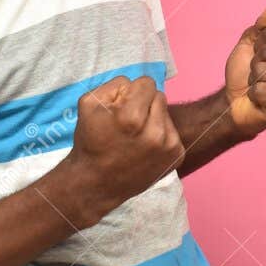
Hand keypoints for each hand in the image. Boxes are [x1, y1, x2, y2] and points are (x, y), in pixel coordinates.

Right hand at [66, 74, 183, 213]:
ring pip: (166, 113)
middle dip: (144, 104)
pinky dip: (160, 135)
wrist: (97, 183)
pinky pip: (172, 131)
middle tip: (129, 123)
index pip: (146, 83)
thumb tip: (135, 83)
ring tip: (136, 135)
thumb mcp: (89, 104)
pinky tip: (145, 147)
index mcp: (132, 117)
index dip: (132, 92)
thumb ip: (115, 85)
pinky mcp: (177, 156)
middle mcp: (155, 132)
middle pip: (159, 96)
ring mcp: (169, 146)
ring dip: (153, 119)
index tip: (122, 107)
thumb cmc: (91, 141)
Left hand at [224, 4, 265, 136]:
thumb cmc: (247, 70)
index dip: (258, 44)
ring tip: (260, 84)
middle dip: (256, 62)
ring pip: (265, 71)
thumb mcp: (251, 42)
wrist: (235, 99)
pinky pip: (262, 91)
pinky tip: (261, 98)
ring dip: (255, 79)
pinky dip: (255, 94)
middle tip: (259, 72)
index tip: (260, 55)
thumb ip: (264, 25)